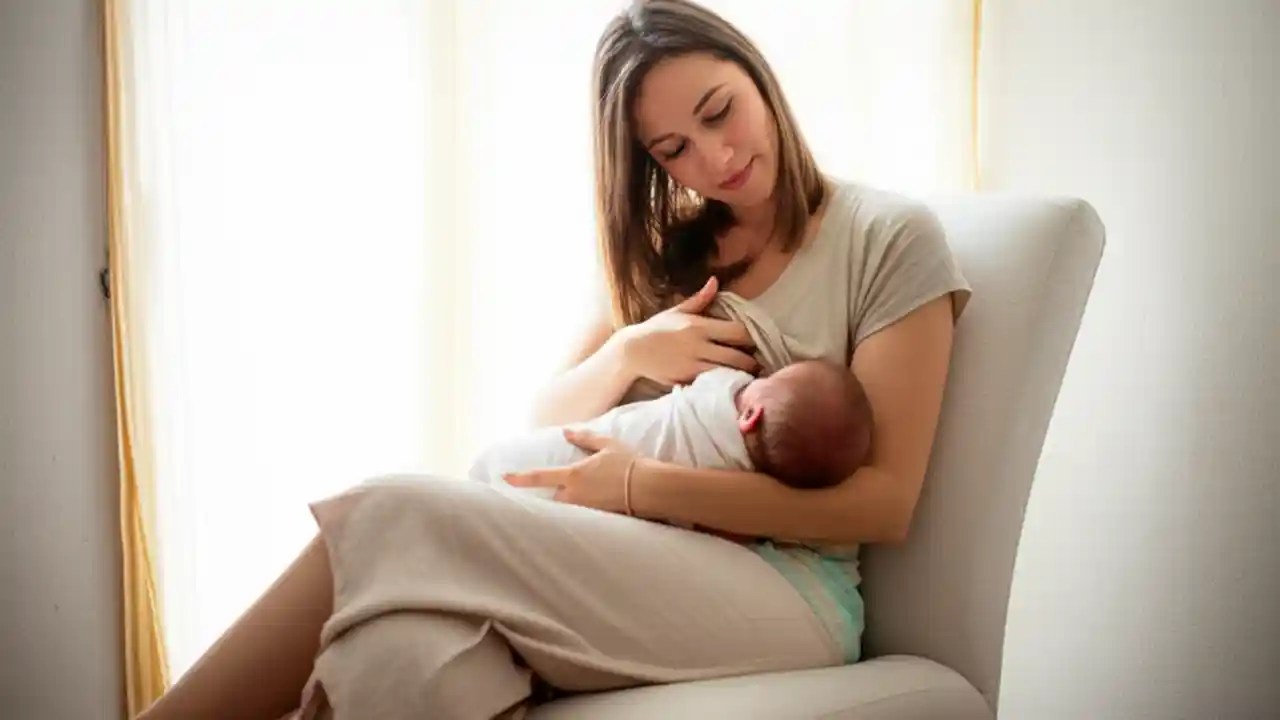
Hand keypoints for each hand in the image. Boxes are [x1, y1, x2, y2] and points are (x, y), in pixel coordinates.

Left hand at [504, 429, 640, 513]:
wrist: (650, 488)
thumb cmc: (630, 463)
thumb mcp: (607, 445)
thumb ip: (584, 438)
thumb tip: (566, 432)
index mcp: (573, 475)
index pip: (539, 477)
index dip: (519, 478)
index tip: (504, 478)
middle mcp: (575, 495)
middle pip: (555, 497)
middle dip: (558, 493)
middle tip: (570, 486)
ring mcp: (586, 509)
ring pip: (570, 508)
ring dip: (572, 502)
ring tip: (588, 496)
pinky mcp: (599, 519)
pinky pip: (586, 516)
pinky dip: (587, 511)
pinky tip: (600, 505)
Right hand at [620, 276, 758, 385]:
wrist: (633, 351)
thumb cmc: (656, 329)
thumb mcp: (676, 311)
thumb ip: (699, 299)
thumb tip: (715, 281)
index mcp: (698, 326)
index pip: (737, 331)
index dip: (750, 337)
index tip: (754, 341)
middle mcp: (698, 346)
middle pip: (738, 356)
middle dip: (751, 360)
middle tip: (757, 361)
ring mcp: (692, 366)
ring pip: (727, 373)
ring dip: (740, 374)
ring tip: (748, 373)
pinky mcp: (686, 381)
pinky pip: (712, 383)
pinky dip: (723, 383)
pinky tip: (729, 382)